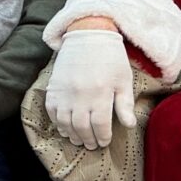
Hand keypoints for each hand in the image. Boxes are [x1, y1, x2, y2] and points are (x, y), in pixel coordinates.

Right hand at [44, 27, 135, 148]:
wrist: (88, 34)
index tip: (105, 141)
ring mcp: (64, 92)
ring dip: (72, 135)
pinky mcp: (53, 87)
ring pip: (65, 123)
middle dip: (88, 140)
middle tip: (92, 146)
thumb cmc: (111, 57)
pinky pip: (52, 111)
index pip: (100, 125)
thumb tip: (129, 126)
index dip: (102, 136)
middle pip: (82, 127)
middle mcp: (80, 95)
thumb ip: (125, 104)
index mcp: (101, 93)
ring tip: (79, 140)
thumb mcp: (124, 79)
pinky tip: (65, 128)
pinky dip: (57, 123)